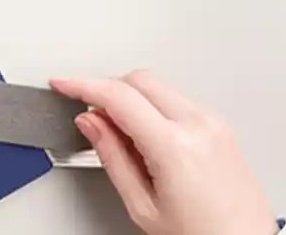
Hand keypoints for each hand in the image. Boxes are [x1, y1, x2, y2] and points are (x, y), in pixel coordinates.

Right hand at [51, 71, 276, 234]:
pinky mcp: (221, 126)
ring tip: (123, 137)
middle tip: (90, 115)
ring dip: (133, 99)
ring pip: (160, 86)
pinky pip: (178, 100)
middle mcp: (198, 125)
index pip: (119, 96)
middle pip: (140, 80)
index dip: (83, 85)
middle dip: (108, 89)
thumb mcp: (143, 205)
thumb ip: (112, 157)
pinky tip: (147, 136)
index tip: (64, 84)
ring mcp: (213, 122)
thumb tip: (91, 123)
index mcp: (175, 146)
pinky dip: (155, 108)